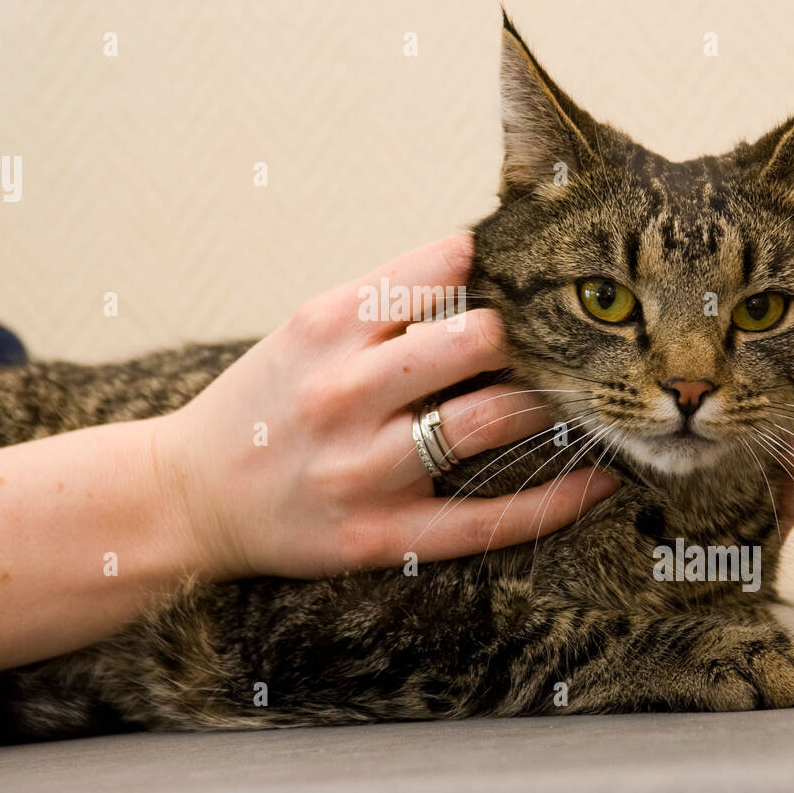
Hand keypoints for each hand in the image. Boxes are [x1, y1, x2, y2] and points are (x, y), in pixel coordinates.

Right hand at [155, 235, 619, 580]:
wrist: (189, 497)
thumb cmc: (263, 402)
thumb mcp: (306, 327)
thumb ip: (388, 297)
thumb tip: (482, 256)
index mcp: (327, 325)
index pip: (440, 268)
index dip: (499, 261)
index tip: (531, 267)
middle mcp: (344, 391)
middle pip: (478, 339)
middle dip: (528, 331)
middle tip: (555, 336)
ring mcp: (363, 468)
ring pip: (491, 421)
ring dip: (553, 401)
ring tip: (588, 391)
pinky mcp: (381, 536)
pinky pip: (488, 522)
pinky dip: (559, 500)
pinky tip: (604, 479)